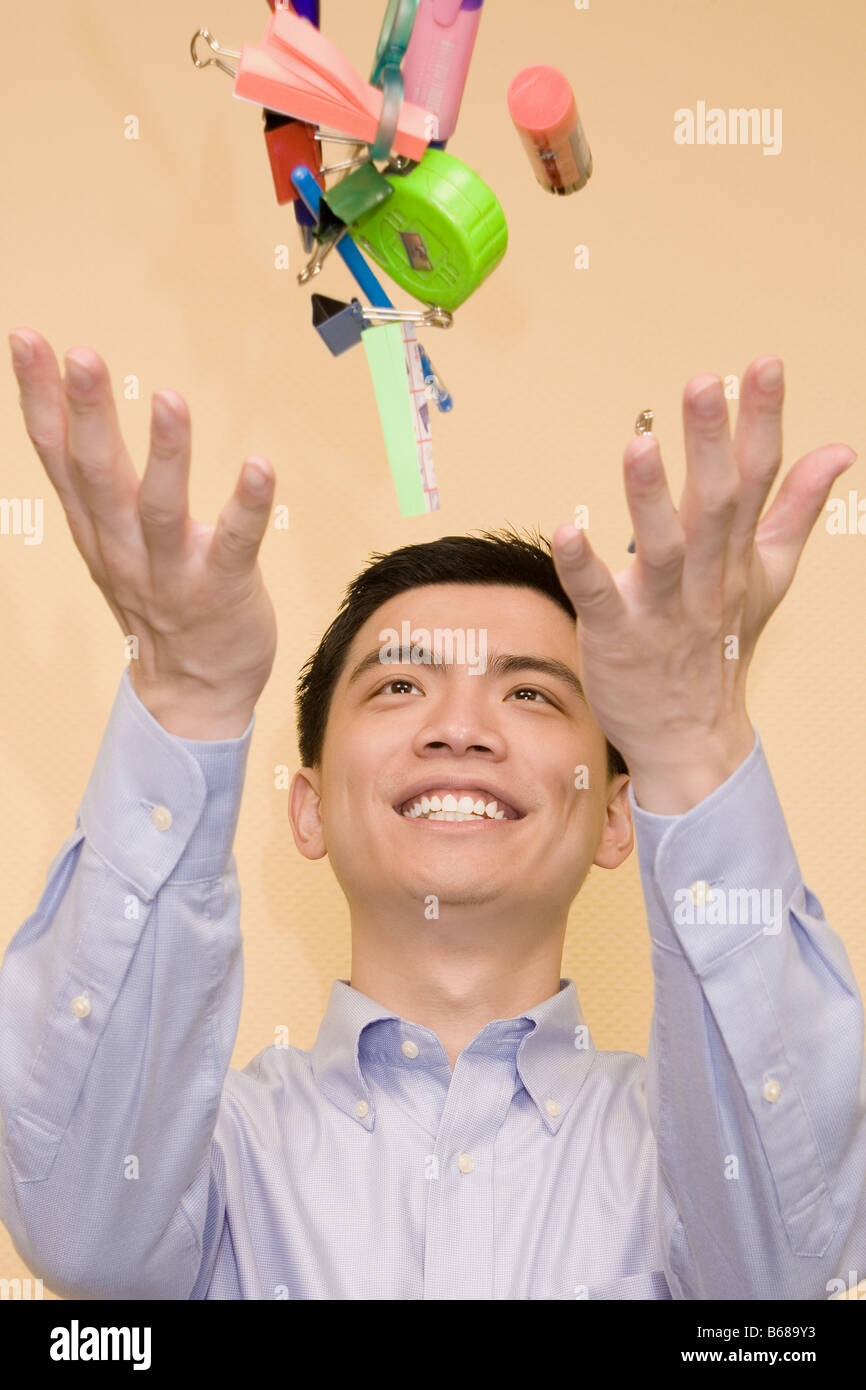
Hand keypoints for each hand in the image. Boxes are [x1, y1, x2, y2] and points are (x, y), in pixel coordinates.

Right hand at [9, 328, 277, 738]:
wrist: (194, 694)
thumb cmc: (160, 605)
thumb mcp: (111, 544)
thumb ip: (96, 486)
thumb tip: (70, 410)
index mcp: (96, 530)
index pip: (58, 457)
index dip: (39, 399)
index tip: (26, 340)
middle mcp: (124, 549)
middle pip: (98, 477)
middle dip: (88, 415)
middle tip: (81, 355)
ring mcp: (173, 573)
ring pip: (159, 510)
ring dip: (165, 455)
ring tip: (169, 400)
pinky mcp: (223, 590)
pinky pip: (234, 545)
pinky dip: (246, 507)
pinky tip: (258, 466)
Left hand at [551, 357, 856, 812]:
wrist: (691, 739)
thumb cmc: (719, 646)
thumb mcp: (767, 577)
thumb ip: (794, 510)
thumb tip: (838, 450)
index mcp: (739, 556)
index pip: (758, 481)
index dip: (762, 422)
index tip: (764, 365)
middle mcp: (706, 579)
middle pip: (714, 507)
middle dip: (710, 444)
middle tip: (703, 383)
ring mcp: (662, 611)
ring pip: (663, 550)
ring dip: (649, 499)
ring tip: (639, 445)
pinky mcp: (617, 638)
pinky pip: (599, 600)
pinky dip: (584, 567)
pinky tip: (567, 528)